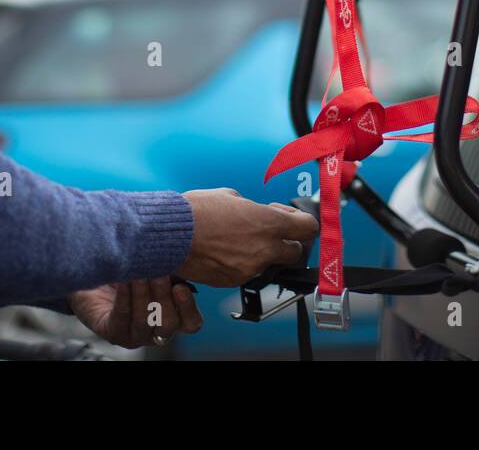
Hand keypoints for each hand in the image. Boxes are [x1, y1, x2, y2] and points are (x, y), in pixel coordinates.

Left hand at [67, 279, 202, 348]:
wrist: (96, 274)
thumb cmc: (133, 268)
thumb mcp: (155, 266)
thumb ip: (170, 266)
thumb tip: (180, 253)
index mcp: (174, 317)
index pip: (191, 323)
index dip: (188, 308)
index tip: (181, 287)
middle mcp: (157, 331)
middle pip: (169, 324)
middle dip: (164, 297)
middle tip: (159, 274)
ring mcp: (135, 335)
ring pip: (144, 322)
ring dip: (143, 296)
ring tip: (140, 274)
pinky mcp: (114, 333)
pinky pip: (122, 318)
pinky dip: (124, 298)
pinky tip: (124, 282)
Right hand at [176, 188, 318, 286]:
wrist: (169, 235)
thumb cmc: (198, 211)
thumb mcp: (232, 197)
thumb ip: (255, 210)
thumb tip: (261, 215)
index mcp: (270, 224)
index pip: (308, 228)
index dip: (301, 222)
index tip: (290, 218)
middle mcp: (265, 249)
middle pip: (295, 252)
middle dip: (286, 242)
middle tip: (269, 231)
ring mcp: (249, 268)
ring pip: (268, 264)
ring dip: (261, 253)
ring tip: (238, 239)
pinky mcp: (232, 281)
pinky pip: (246, 272)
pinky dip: (240, 263)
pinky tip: (224, 250)